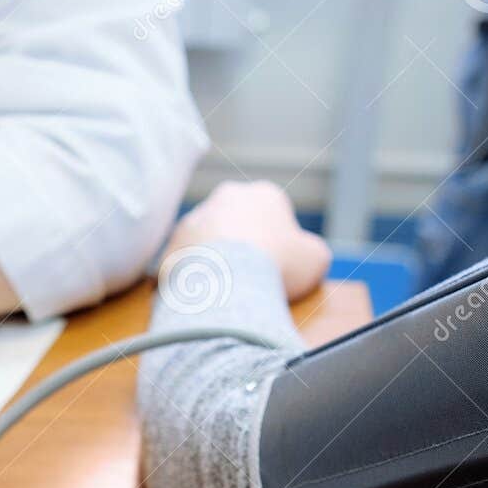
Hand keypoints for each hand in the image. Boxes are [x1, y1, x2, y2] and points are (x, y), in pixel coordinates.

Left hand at [164, 181, 331, 301]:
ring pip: (209, 240)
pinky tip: (205, 294)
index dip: (280, 241)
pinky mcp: (172, 243)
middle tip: (252, 276)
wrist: (225, 280)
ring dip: (216, 258)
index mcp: (263, 194)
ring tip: (227, 289)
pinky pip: (186, 261)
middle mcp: (225, 197)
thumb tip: (307, 255)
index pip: (274, 213)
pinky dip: (194, 275)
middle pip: (238, 222)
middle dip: (244, 244)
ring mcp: (194, 218)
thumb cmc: (277, 264)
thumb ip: (313, 251)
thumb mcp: (315, 258)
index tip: (280, 265)